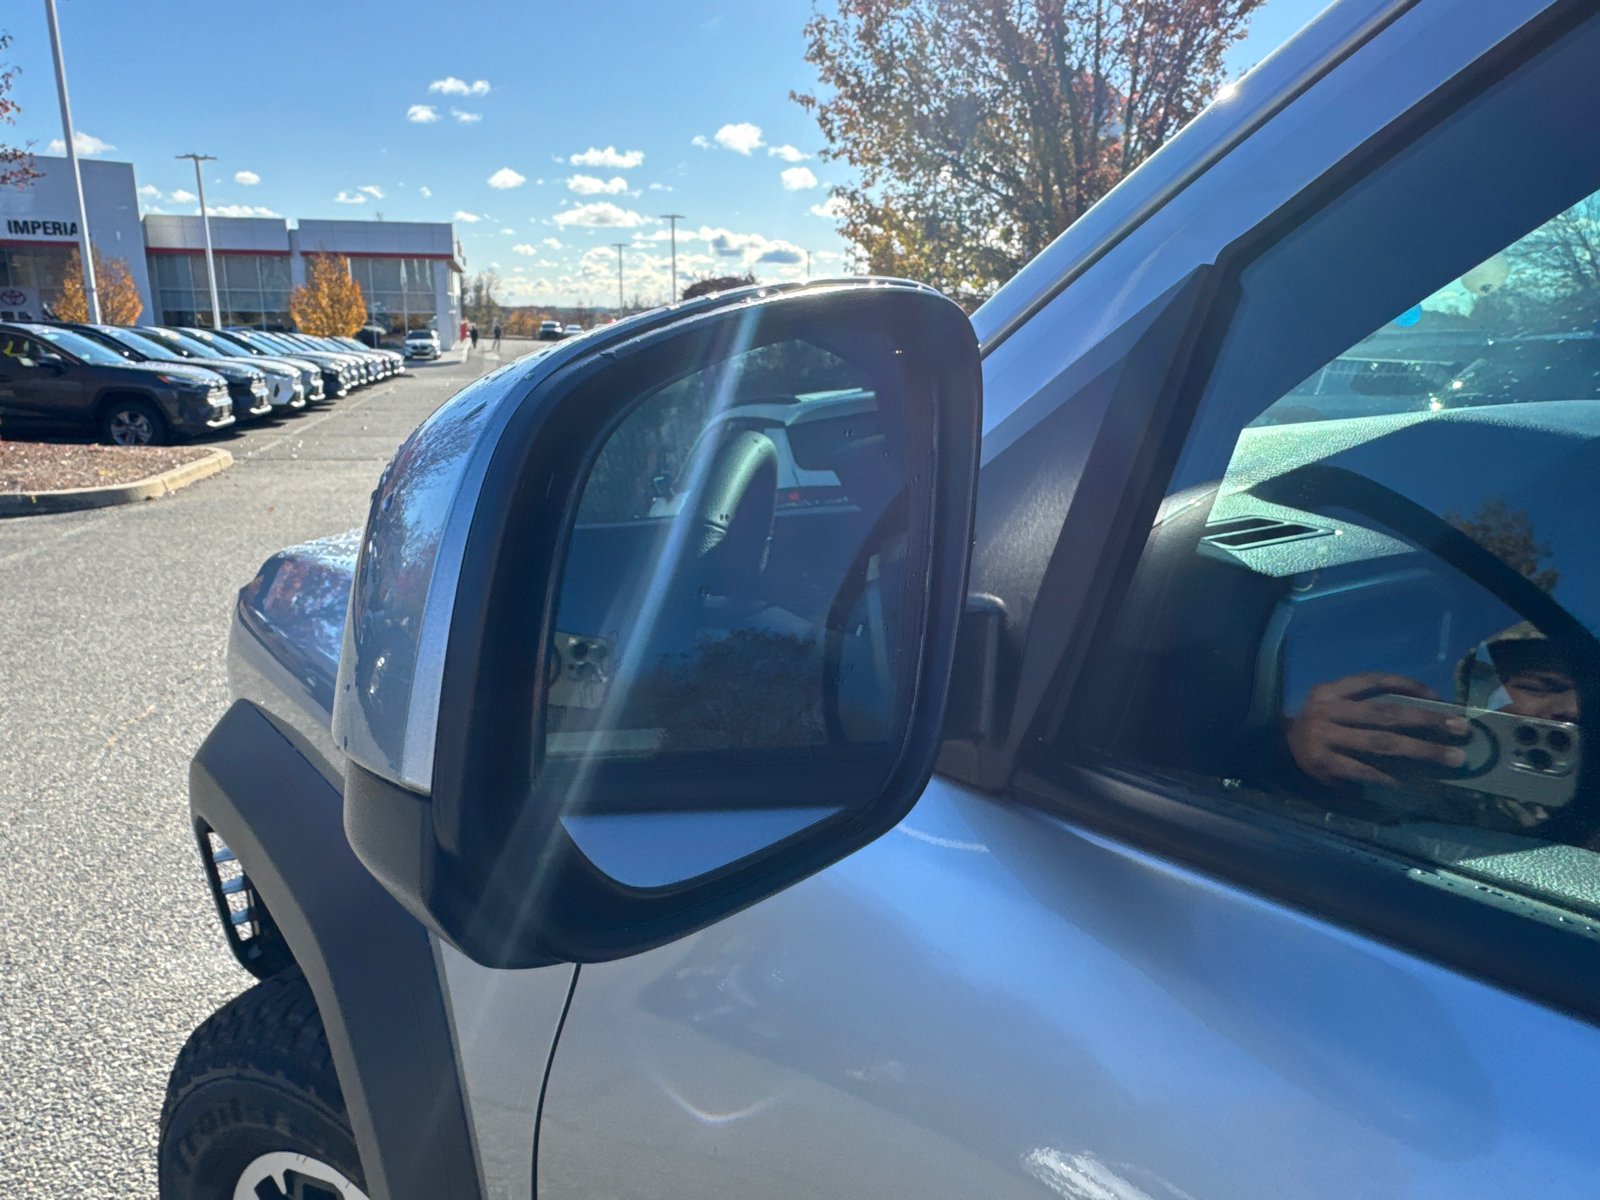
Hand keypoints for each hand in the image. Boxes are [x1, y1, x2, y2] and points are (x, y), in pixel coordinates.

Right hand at [1287, 672, 1470, 785]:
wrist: (1272, 751)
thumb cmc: (1314, 728)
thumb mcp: (1330, 706)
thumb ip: (1362, 705)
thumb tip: (1421, 710)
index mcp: (1329, 690)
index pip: (1374, 680)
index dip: (1408, 686)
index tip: (1438, 697)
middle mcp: (1326, 710)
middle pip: (1386, 713)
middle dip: (1427, 720)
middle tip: (1461, 728)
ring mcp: (1324, 738)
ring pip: (1382, 742)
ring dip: (1422, 750)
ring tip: (1452, 757)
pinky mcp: (1323, 764)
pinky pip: (1366, 771)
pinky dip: (1394, 778)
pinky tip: (1417, 785)